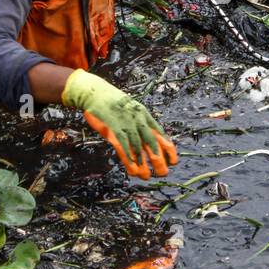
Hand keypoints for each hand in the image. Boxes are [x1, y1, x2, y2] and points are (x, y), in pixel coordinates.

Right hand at [62, 70, 177, 179]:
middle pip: (152, 142)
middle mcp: (138, 120)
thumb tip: (148, 140)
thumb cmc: (113, 103)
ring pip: (138, 148)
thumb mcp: (132, 110)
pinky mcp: (113, 129)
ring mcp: (126, 124)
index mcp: (144, 115)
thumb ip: (140, 123)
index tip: (173, 161)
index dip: (169, 149)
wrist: (95, 92)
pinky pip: (123, 147)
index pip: (160, 134)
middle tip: (163, 173)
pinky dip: (129, 160)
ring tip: (146, 176)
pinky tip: (133, 170)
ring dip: (143, 164)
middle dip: (159, 159)